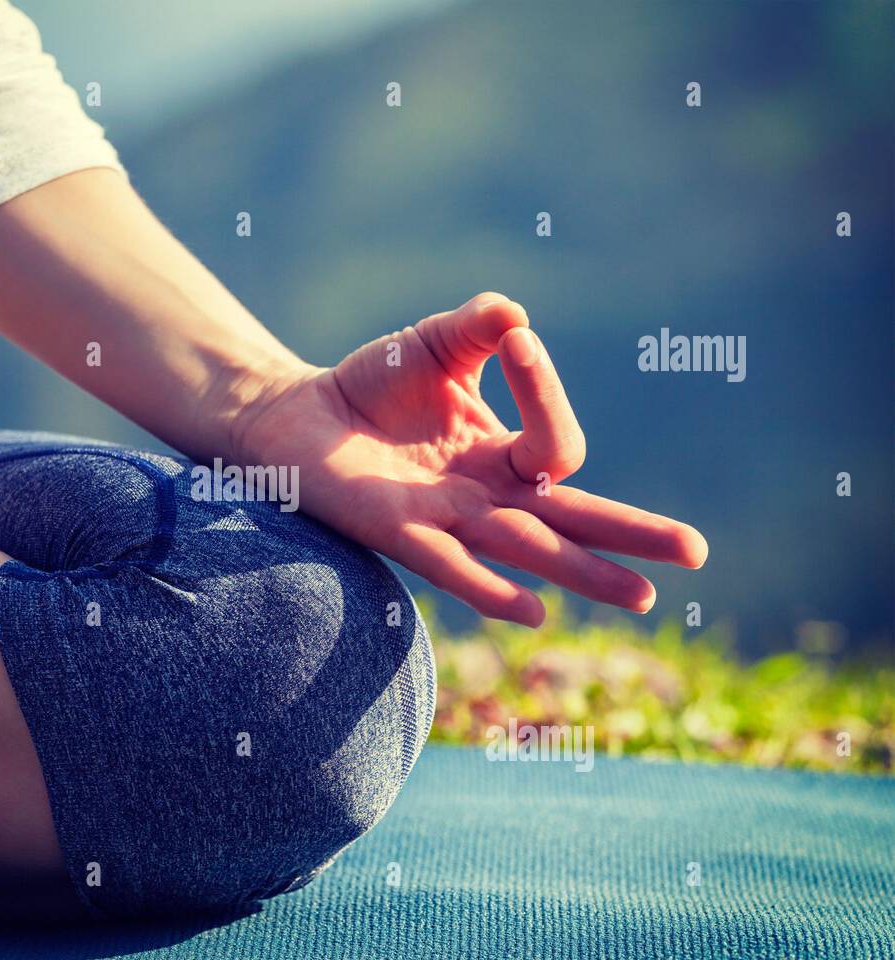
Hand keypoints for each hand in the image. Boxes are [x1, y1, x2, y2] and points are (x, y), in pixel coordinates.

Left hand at [236, 293, 706, 626]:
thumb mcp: (435, 345)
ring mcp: (447, 520)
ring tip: (643, 595)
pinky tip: (533, 609)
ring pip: (529, 550)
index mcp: (501, 456)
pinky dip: (488, 587)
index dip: (546, 390)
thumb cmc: (372, 386)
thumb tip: (516, 316)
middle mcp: (485, 497)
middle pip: (573, 520)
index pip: (557, 445)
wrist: (297, 415)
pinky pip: (451, 566)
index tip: (513, 341)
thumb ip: (478, 327)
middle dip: (632, 534)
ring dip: (584, 572)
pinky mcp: (398, 532)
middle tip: (695, 554)